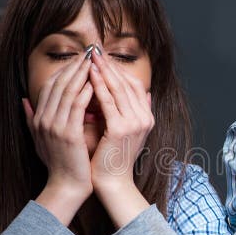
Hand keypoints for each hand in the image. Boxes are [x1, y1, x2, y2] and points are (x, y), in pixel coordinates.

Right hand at [23, 53, 93, 204]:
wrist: (66, 186)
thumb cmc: (58, 163)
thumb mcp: (40, 139)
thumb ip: (32, 118)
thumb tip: (24, 100)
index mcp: (39, 119)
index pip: (51, 86)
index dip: (65, 70)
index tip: (79, 58)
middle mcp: (44, 120)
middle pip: (59, 84)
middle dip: (74, 66)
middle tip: (89, 53)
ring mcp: (55, 127)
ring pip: (68, 92)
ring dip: (81, 74)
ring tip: (93, 62)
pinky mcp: (69, 135)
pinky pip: (77, 107)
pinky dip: (85, 93)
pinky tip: (95, 83)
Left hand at [88, 48, 153, 196]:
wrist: (112, 183)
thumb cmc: (112, 158)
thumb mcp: (125, 131)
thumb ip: (130, 112)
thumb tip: (141, 94)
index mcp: (147, 118)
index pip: (134, 85)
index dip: (118, 70)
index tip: (102, 58)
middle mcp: (145, 118)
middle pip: (128, 83)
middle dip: (110, 65)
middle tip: (95, 50)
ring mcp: (135, 123)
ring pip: (118, 88)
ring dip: (103, 70)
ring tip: (90, 58)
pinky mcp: (122, 128)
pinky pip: (108, 101)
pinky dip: (98, 86)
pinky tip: (88, 75)